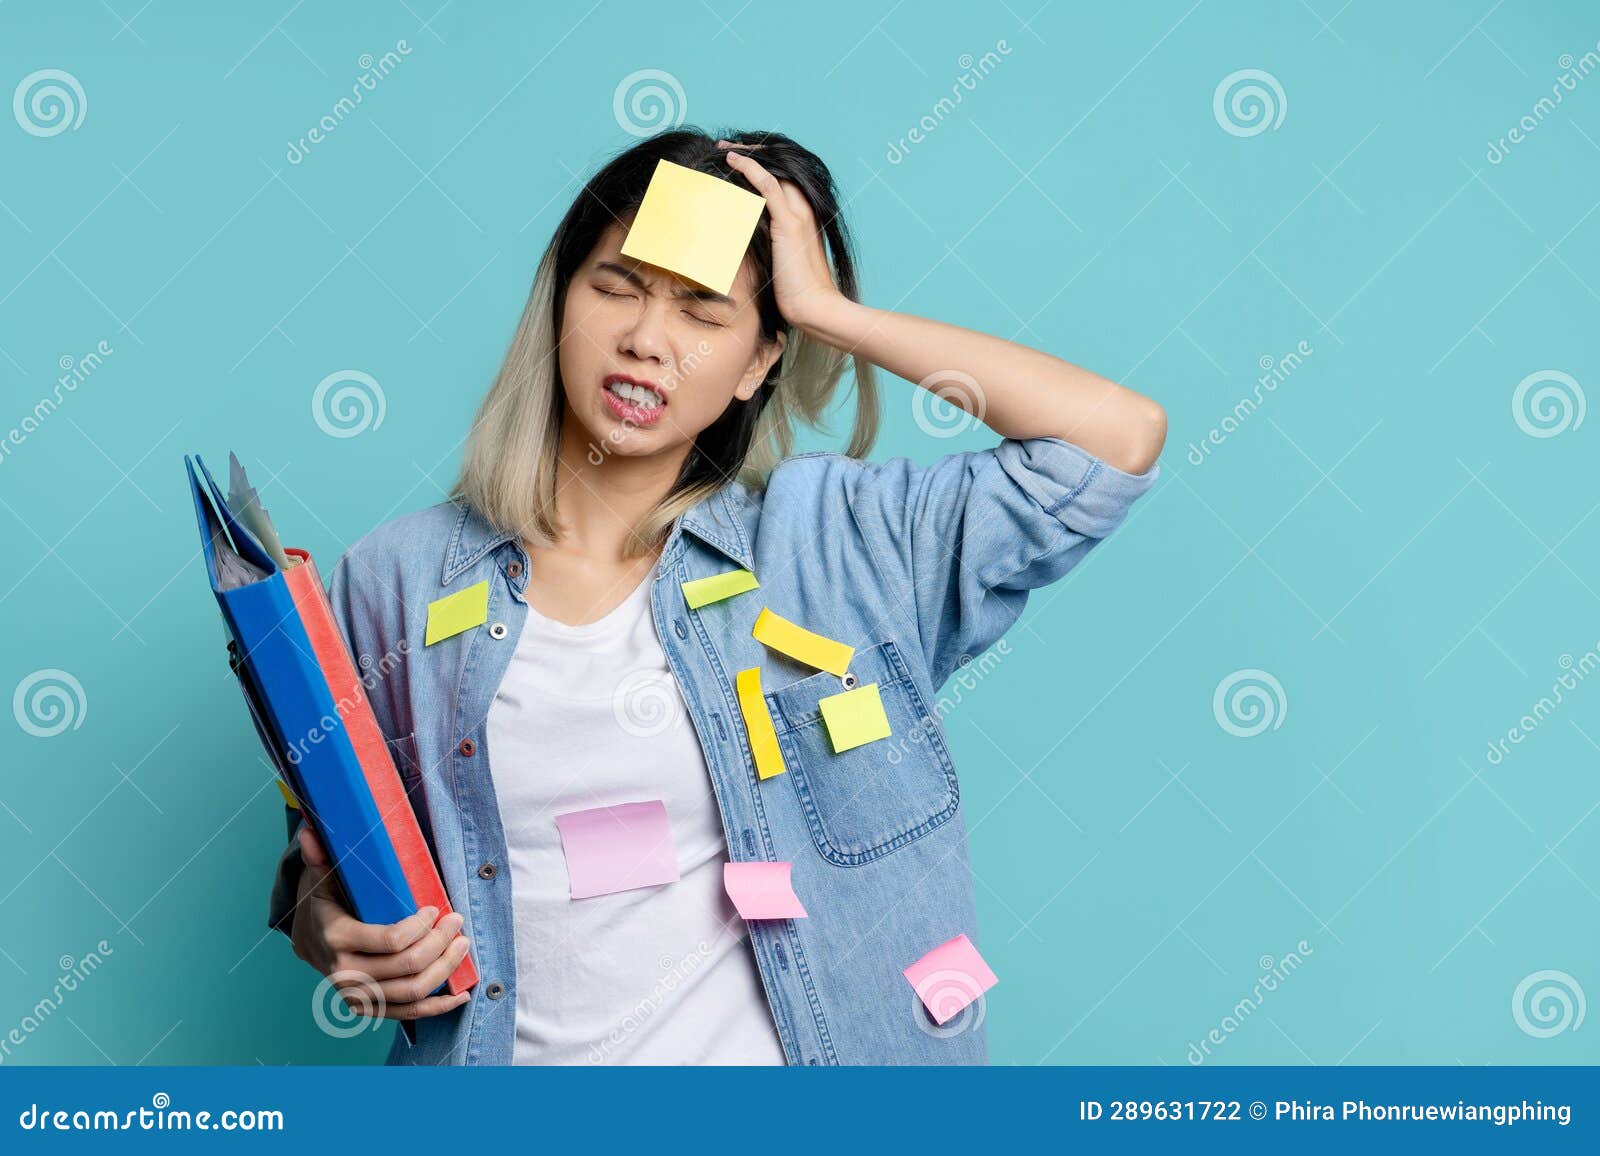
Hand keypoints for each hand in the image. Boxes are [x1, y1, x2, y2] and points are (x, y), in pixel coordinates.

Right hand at [290, 824, 471, 1021]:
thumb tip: (310, 832)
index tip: (436, 909)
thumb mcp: (322, 878)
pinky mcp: (368, 1007)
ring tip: (463, 946)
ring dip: (445, 970)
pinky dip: (436, 1006)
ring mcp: (356, 995)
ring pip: (412, 992)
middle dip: (441, 943)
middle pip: (408, 967)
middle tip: (458, 922)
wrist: (309, 939)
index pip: (391, 941)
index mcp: (337, 938)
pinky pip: (407, 1013)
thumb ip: (321, 857)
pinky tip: (460, 994)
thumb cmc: (324, 903)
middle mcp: (345, 973)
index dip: (421, 927)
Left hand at [718, 141, 844, 330]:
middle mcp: (804, 208)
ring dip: (747, 155)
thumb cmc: (796, 292)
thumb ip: (768, 243)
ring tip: (723, 150)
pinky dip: (749, 168)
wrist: (814, 307)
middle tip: (724, 149)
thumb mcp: (779, 261)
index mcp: (804, 215)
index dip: (759, 165)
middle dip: (752, 153)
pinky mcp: (789, 223)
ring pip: (773, 170)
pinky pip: (768, 185)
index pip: (782, 178)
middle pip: (779, 168)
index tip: (735, 160)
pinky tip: (732, 160)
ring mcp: (798, 213)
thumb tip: (742, 236)